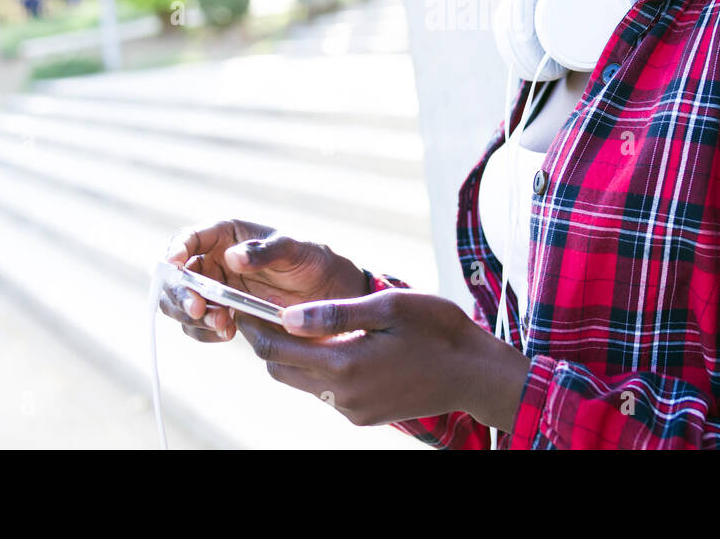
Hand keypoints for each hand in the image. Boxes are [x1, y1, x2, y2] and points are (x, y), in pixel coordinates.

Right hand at [159, 219, 367, 343]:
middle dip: (180, 293)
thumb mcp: (296, 250)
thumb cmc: (313, 261)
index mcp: (227, 234)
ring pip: (180, 302)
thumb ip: (266, 251)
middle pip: (176, 275)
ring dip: (191, 316)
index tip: (175, 266)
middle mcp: (214, 260)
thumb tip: (233, 256)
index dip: (175, 250)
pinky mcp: (222, 313)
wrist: (329, 297)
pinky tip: (226, 333)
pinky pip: (198, 324)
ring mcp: (216, 288)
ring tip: (221, 324)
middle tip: (199, 309)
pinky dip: (204, 331)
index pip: (188, 237)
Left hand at [233, 289, 532, 430]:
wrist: (475, 373)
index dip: (255, 325)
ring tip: (297, 323)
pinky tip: (334, 344)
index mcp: (345, 365)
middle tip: (263, 311)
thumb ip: (334, 315)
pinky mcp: (365, 416)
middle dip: (268, 341)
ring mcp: (353, 410)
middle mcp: (342, 395)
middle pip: (281, 370)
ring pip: (303, 382)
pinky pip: (328, 391)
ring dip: (294, 355)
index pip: (277, 349)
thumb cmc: (437, 330)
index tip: (243, 304)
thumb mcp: (387, 307)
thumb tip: (286, 316)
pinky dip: (320, 368)